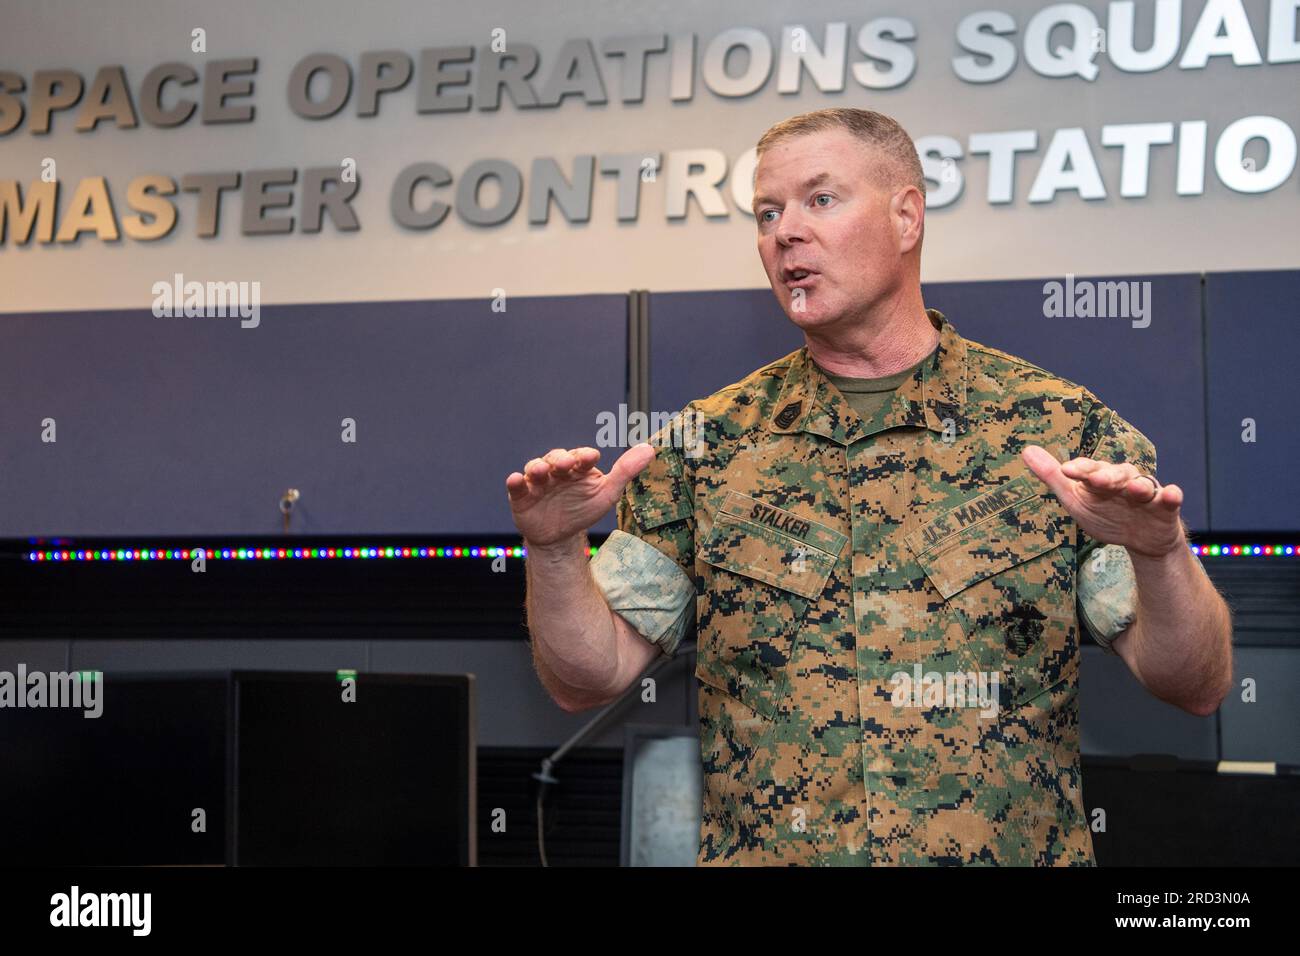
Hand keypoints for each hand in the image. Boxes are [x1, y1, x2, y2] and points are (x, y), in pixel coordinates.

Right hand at [506, 444, 655, 547]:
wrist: (559, 536)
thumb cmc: (584, 508)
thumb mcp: (607, 493)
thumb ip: (626, 471)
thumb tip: (650, 449)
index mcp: (578, 467)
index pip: (581, 457)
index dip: (585, 456)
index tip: (591, 457)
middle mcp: (556, 470)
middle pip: (556, 458)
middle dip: (560, 460)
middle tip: (565, 465)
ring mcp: (537, 481)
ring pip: (535, 468)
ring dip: (538, 468)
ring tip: (541, 471)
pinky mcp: (521, 495)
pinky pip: (515, 485)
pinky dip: (514, 481)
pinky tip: (515, 480)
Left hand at [1021, 445, 1184, 557]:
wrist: (1140, 539)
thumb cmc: (1104, 513)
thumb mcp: (1075, 499)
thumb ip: (1053, 477)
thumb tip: (1026, 450)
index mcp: (1099, 477)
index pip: (1088, 469)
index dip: (1079, 470)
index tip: (1066, 470)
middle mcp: (1123, 480)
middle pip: (1115, 475)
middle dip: (1106, 477)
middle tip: (1096, 480)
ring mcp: (1145, 492)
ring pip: (1142, 485)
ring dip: (1137, 486)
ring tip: (1133, 488)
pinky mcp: (1165, 507)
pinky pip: (1170, 499)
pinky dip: (1172, 496)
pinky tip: (1172, 494)